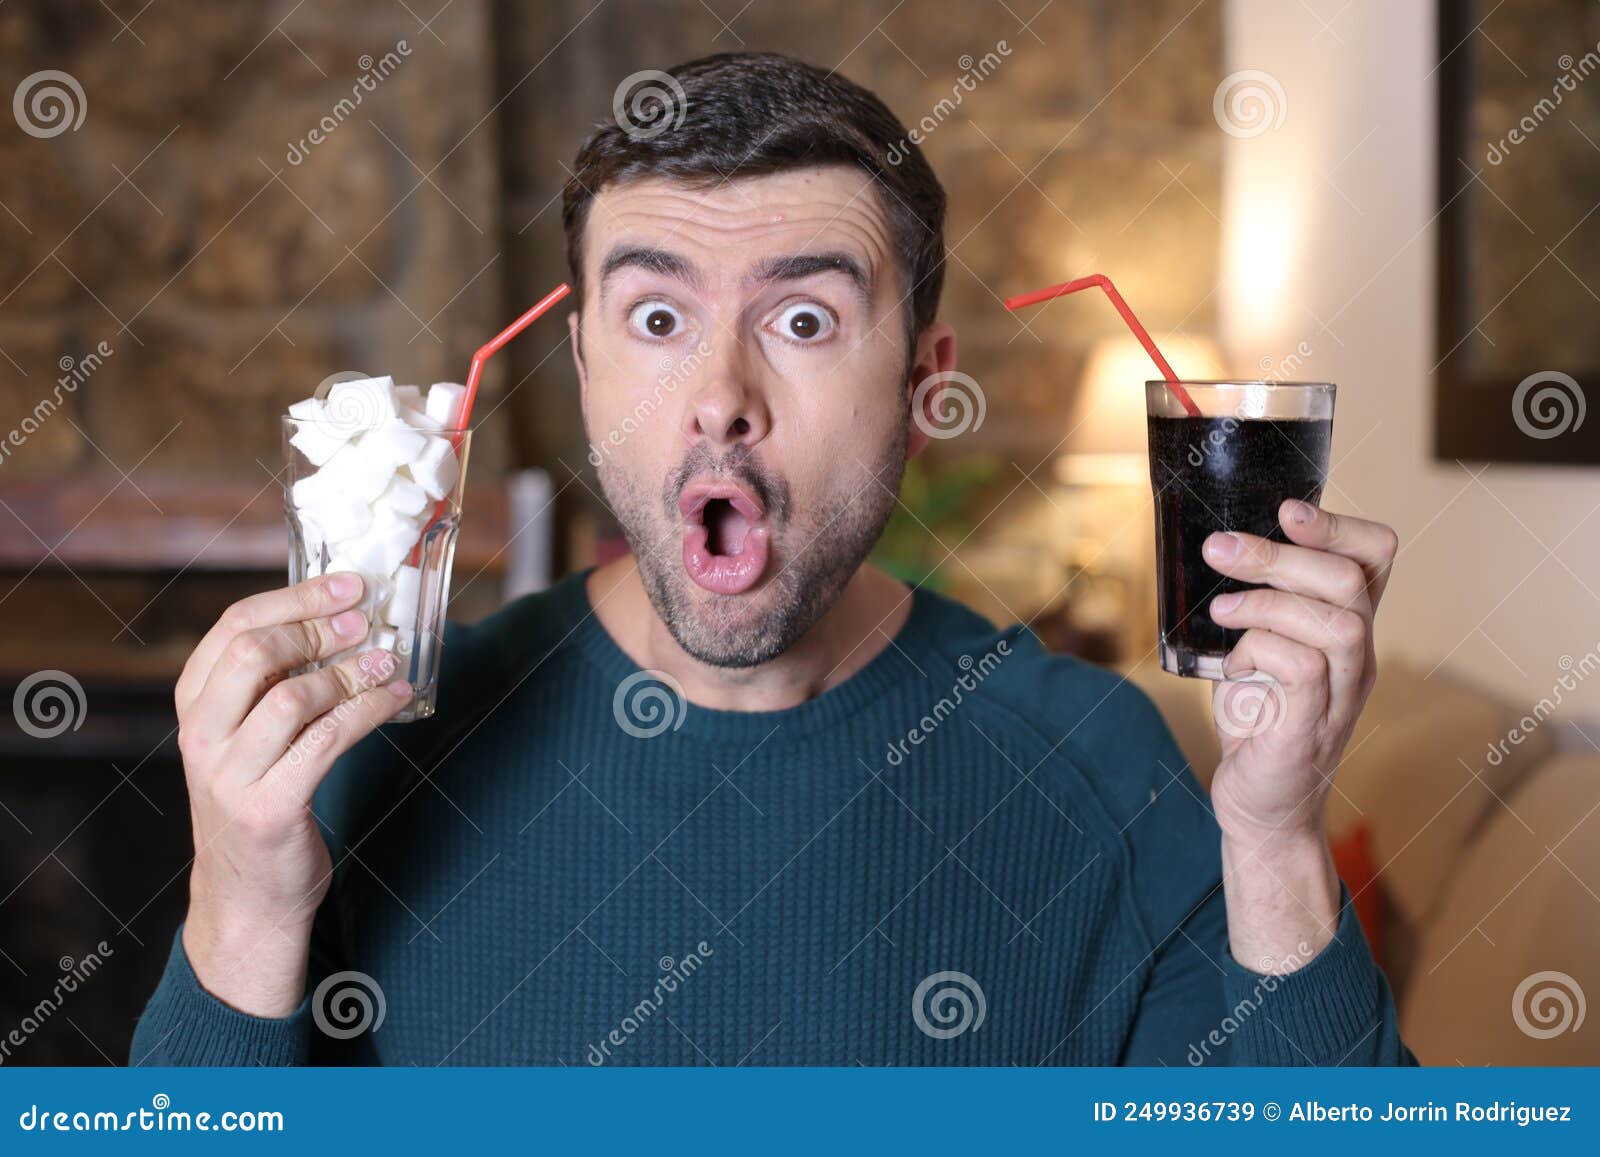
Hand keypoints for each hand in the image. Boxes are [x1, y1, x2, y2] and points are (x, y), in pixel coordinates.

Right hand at [175, 573, 411, 1014]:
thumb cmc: (264, 800)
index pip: (233, 627)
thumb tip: (344, 618)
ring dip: (352, 671)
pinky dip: (369, 711)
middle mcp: (201, 736)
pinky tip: (397, 697)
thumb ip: (277, 683)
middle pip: (255, 652)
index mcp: (195, 706)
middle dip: (319, 625)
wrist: (249, 897)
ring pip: (293, 695)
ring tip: (391, 660)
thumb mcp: (252, 736)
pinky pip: (326, 741)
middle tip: (368, 618)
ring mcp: (229, 775)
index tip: (349, 583)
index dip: (295, 597)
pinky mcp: (268, 809)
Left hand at [1199, 499, 1398, 967]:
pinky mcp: (1312, 727)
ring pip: (1336, 621)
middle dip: (1280, 554)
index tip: (1287, 509)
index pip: (1376, 558)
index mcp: (1347, 628)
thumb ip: (1252, 604)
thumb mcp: (1253, 649)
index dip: (1338, 525)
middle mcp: (1356, 657)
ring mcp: (1341, 694)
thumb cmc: (1257, 722)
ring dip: (1268, 603)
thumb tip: (1213, 548)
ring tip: (1222, 611)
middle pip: (1348, 581)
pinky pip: (1303, 669)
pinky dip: (1260, 650)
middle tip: (1221, 549)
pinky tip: (1232, 663)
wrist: (1261, 806)